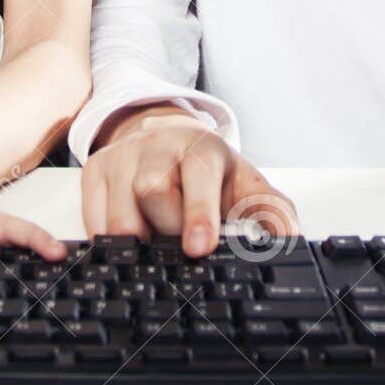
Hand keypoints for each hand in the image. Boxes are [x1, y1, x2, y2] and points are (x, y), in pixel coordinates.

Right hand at [80, 105, 297, 257]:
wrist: (164, 136)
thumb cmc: (209, 171)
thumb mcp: (244, 183)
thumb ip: (271, 209)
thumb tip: (291, 237)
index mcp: (201, 147)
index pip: (197, 174)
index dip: (198, 212)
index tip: (198, 247)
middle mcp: (157, 145)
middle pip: (151, 192)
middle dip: (166, 230)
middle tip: (178, 247)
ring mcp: (122, 157)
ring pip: (119, 213)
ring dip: (137, 243)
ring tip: (153, 248)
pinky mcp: (95, 170)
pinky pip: (93, 219)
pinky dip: (108, 243)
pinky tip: (127, 244)